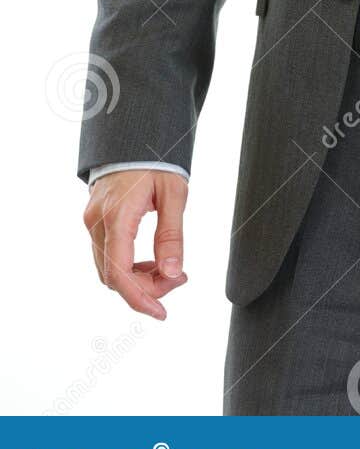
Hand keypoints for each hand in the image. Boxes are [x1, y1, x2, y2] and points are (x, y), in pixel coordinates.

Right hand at [83, 168, 188, 319]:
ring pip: (108, 269)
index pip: (120, 273)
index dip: (139, 299)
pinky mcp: (94, 220)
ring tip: (169, 270)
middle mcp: (97, 222)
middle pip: (113, 276)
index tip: (161, 313)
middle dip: (146, 288)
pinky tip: (151, 262)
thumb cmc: (156, 159)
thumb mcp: (174, 193)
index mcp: (117, 216)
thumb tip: (172, 273)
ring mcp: (92, 222)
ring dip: (137, 279)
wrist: (134, 135)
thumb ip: (172, 235)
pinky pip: (107, 255)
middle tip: (179, 278)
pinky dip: (128, 266)